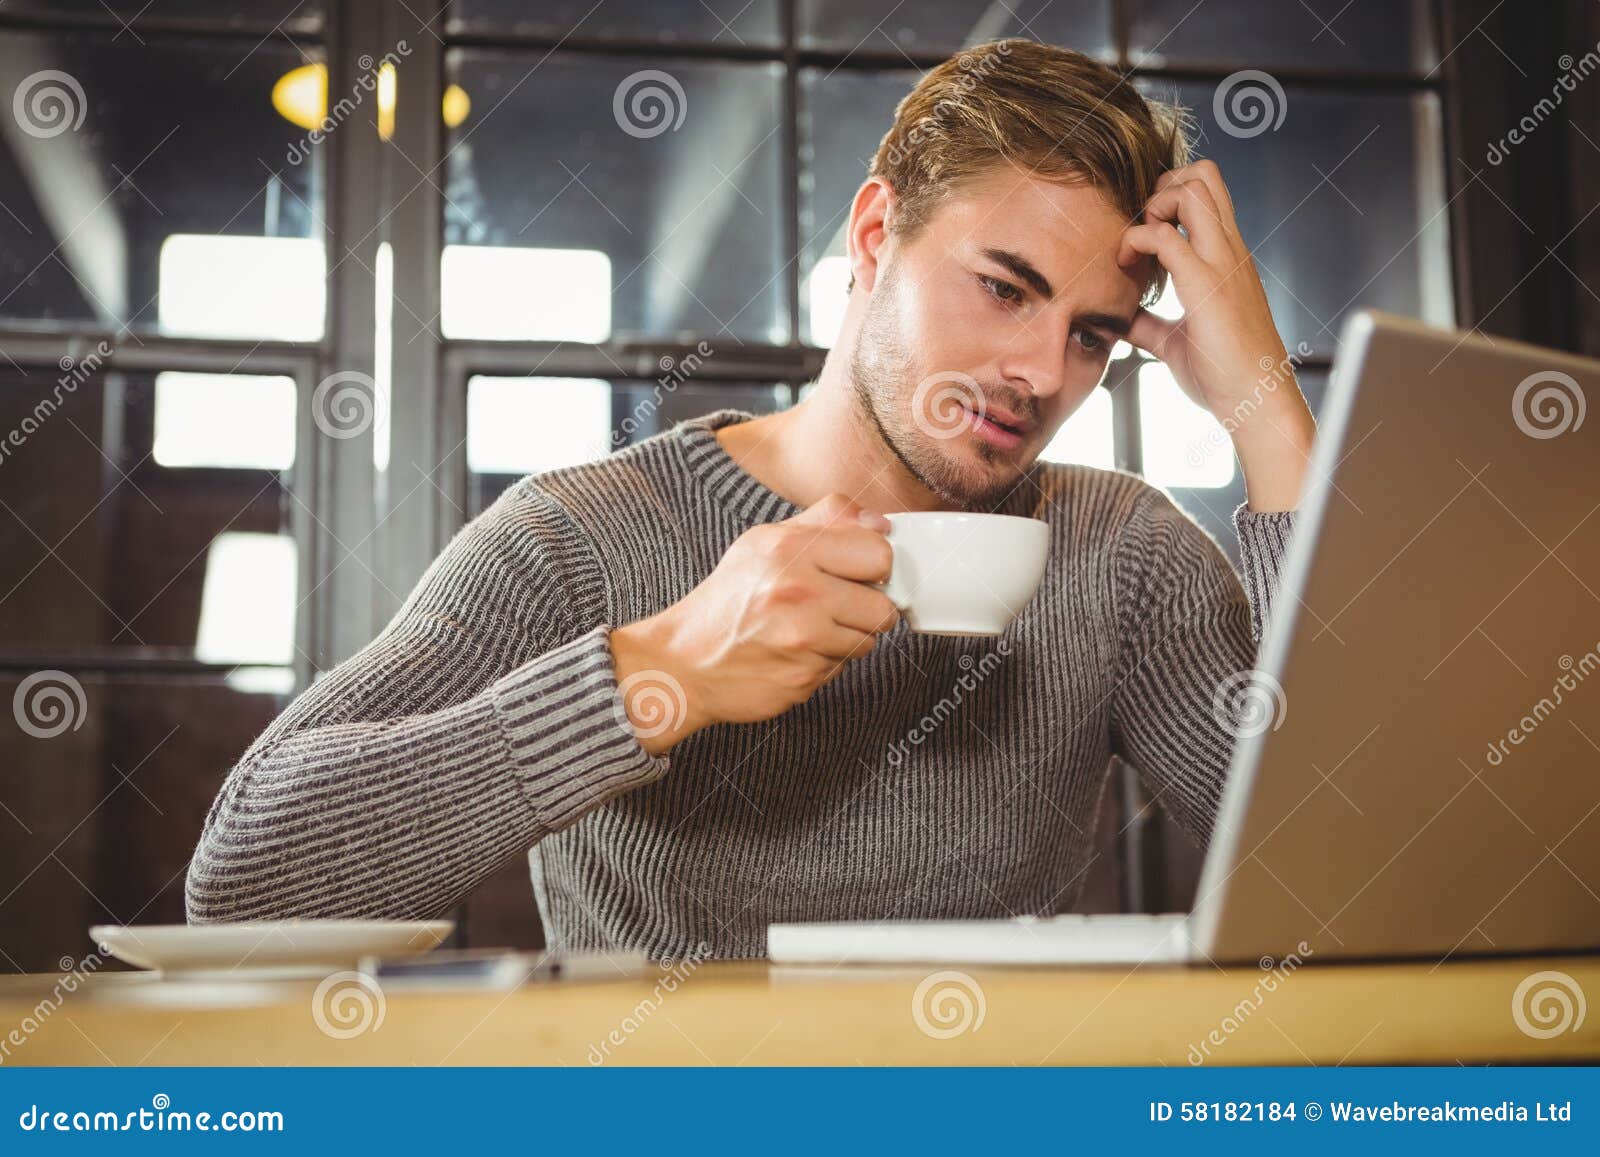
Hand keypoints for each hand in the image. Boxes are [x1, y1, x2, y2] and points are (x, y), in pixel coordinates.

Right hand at [609, 494, 900, 753]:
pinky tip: (797, 652)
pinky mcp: (804, 677)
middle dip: (868, 609)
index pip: (878, 553)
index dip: (875, 565)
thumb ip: (825, 523)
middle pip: (883, 605)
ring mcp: (803, 640)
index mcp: (790, 549)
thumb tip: (880, 523)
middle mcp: (799, 592)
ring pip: (868, 640)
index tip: (860, 572)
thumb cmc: (726, 602)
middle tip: (839, 606)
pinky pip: (843, 667)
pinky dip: (827, 661)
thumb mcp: (764, 543)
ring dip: (848, 638)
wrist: (683, 663)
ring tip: (811, 630)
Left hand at [1117, 159, 1314, 510]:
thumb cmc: (1223, 375)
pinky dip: (1137, 240)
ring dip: (1153, 205)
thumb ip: (1151, 324)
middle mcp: (1229, 251)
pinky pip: (1166, 238)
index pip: (1207, 194)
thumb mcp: (1177, 342)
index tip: (1142, 232)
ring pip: (1192, 191)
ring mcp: (1222, 264)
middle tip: (1141, 226)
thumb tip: (1122, 319)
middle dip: (1162, 186)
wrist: (1255, 402)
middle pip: (1204, 175)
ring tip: (1135, 243)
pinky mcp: (1208, 286)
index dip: (1169, 196)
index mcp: (1227, 258)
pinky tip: (1125, 264)